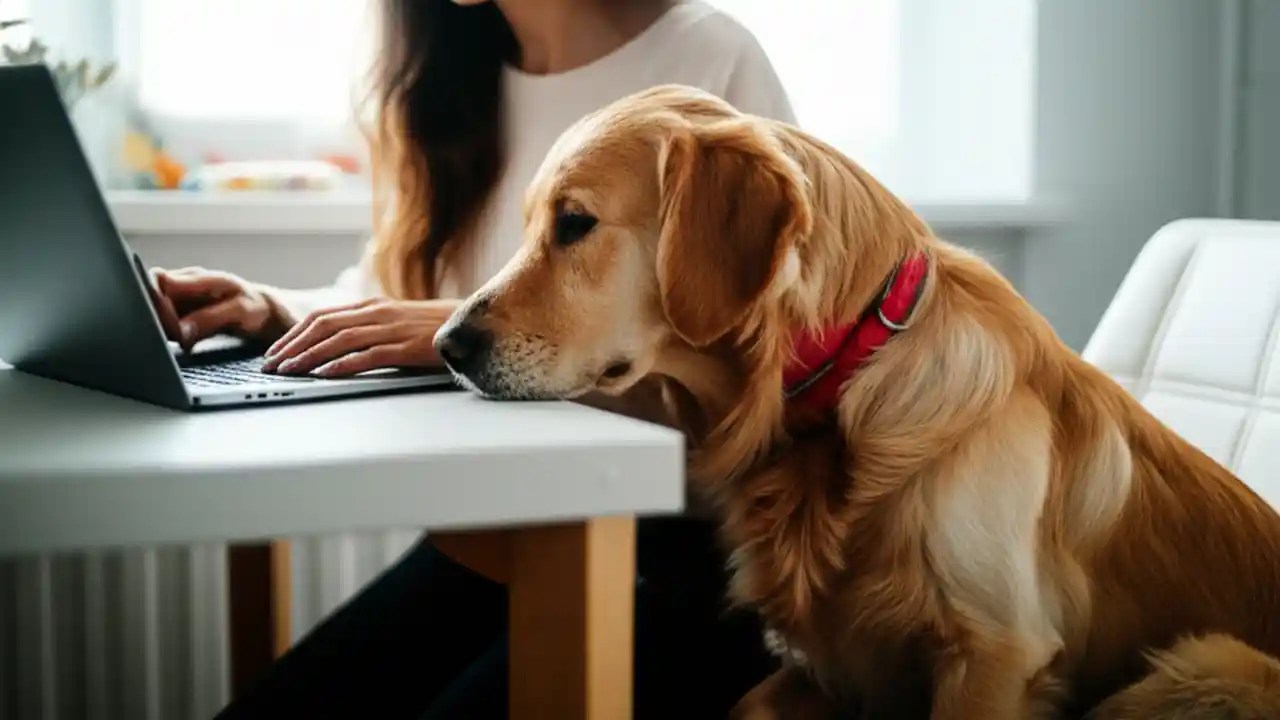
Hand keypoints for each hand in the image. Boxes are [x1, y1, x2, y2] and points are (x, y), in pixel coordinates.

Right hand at [150, 267, 280, 350]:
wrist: (263, 310)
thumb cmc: (254, 306)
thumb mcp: (239, 311)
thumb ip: (210, 318)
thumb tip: (181, 331)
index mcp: (196, 277)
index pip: (156, 280)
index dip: (154, 300)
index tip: (170, 324)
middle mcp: (183, 283)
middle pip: (150, 295)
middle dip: (157, 318)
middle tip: (178, 336)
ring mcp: (180, 296)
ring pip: (155, 310)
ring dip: (164, 326)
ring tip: (186, 338)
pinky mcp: (180, 310)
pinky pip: (164, 320)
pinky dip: (170, 331)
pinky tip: (185, 340)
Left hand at [261, 298, 457, 377]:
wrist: (477, 325)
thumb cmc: (438, 328)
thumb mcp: (398, 322)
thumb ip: (371, 328)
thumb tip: (340, 346)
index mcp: (373, 305)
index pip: (322, 316)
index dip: (294, 334)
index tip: (275, 352)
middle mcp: (377, 313)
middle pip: (323, 325)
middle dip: (292, 346)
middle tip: (270, 365)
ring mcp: (392, 329)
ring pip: (339, 339)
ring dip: (309, 356)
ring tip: (289, 370)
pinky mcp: (407, 347)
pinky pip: (368, 355)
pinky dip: (343, 365)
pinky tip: (325, 374)